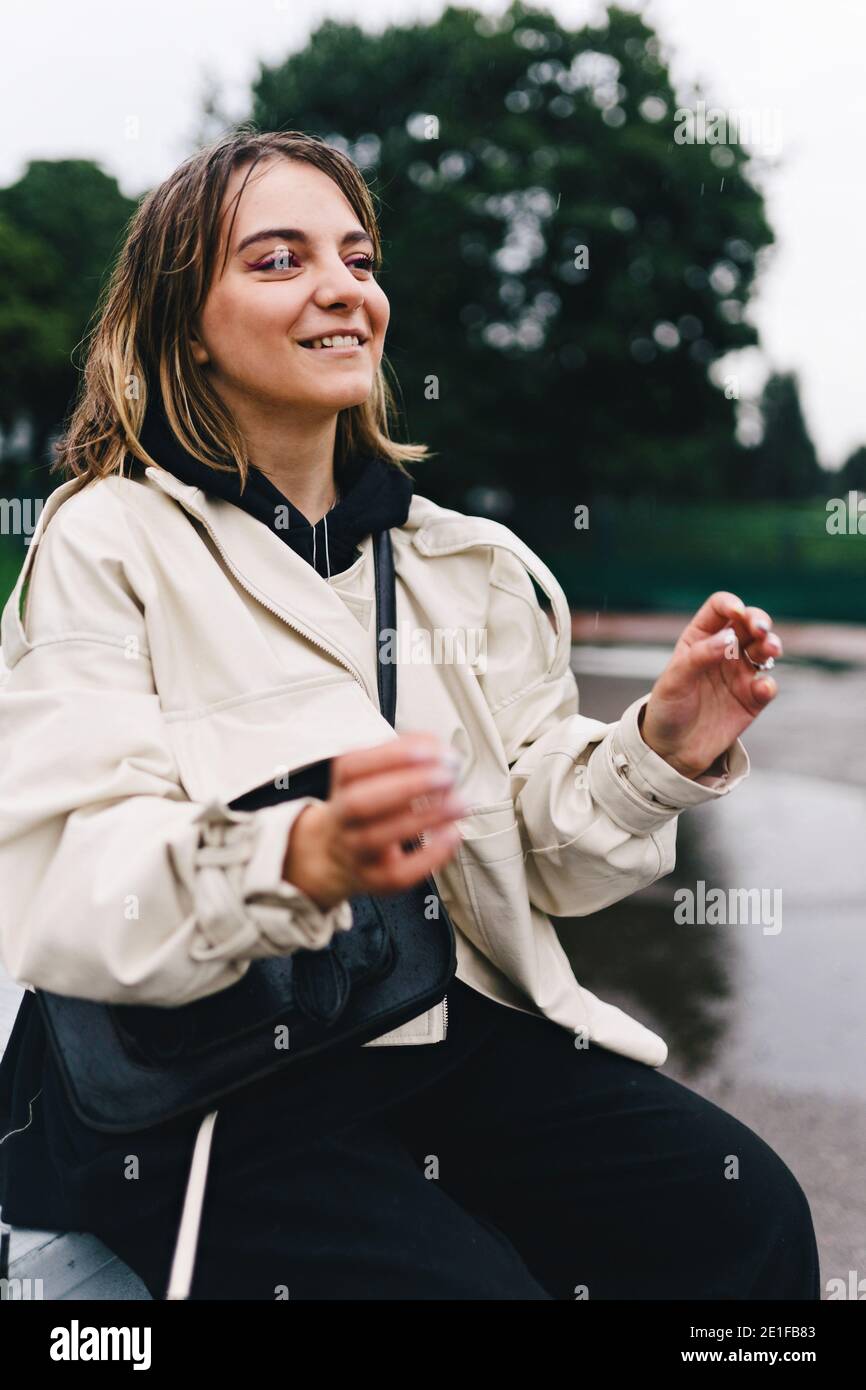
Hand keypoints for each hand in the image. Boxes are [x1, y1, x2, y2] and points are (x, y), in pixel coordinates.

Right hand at [282, 733, 466, 909]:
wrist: (334, 856)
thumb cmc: (368, 806)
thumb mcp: (373, 774)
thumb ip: (404, 755)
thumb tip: (438, 746)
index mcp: (341, 785)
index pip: (352, 766)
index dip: (392, 756)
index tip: (433, 750)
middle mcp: (342, 818)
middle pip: (360, 802)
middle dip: (407, 786)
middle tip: (449, 775)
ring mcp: (355, 852)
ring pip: (378, 837)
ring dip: (424, 817)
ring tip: (460, 802)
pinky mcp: (376, 880)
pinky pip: (400, 873)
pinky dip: (429, 854)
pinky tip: (453, 834)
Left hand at [639, 591, 782, 778]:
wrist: (673, 750)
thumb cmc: (668, 709)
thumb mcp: (674, 681)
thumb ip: (699, 656)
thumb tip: (729, 637)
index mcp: (700, 637)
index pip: (720, 609)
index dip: (731, 605)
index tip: (737, 612)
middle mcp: (724, 650)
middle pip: (749, 623)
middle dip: (759, 621)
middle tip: (761, 630)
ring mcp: (740, 672)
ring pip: (764, 649)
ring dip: (771, 645)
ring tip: (771, 650)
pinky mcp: (752, 698)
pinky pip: (767, 685)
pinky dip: (769, 684)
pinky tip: (761, 688)